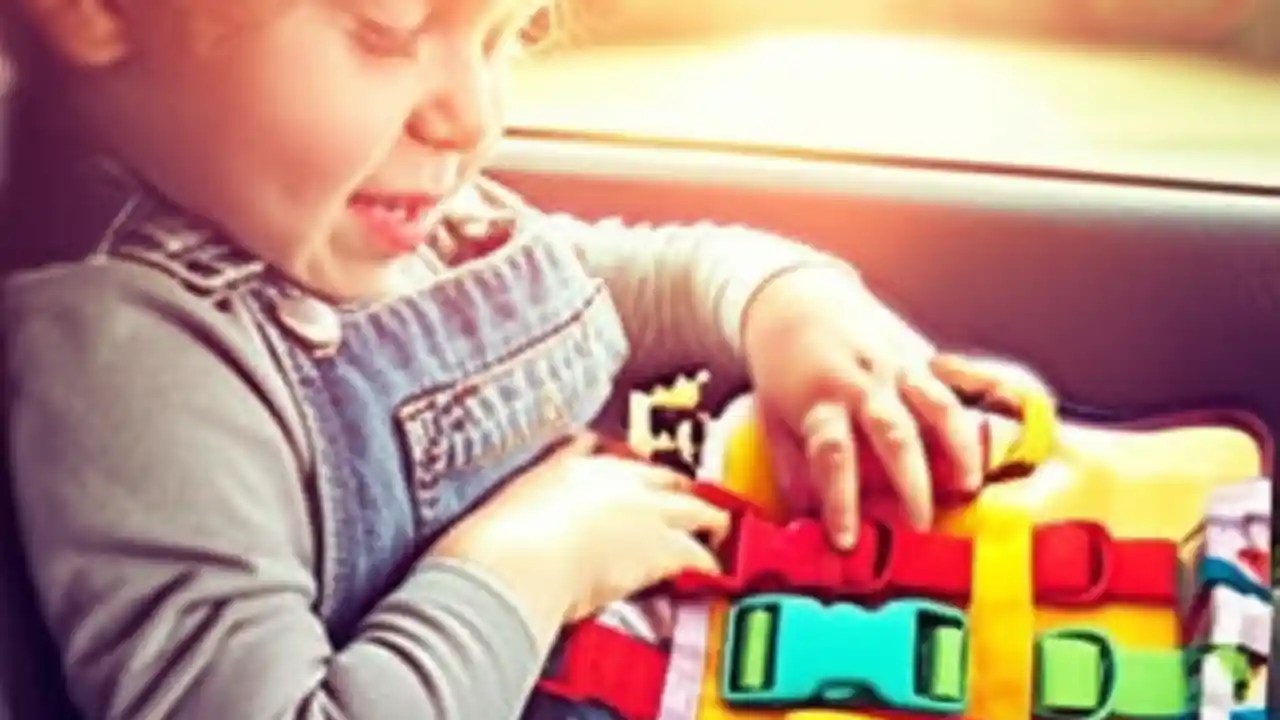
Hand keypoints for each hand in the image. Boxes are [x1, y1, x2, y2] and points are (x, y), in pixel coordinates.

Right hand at [432, 435, 729, 643]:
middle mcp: (613, 478)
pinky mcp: (661, 545)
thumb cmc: (497, 547)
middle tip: (690, 507)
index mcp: (571, 465)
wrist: (513, 563)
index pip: (607, 453)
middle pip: (663, 475)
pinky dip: (710, 565)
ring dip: (709, 523)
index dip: (626, 470)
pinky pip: (699, 553)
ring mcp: (642, 508)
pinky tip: (717, 576)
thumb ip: (526, 497)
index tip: (635, 478)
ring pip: (695, 506)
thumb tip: (519, 509)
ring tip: (718, 536)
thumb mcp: (509, 507)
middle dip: (679, 489)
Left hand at [742, 265, 1048, 548]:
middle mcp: (863, 384)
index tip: (846, 542)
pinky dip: (987, 399)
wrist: (794, 296)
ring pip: (936, 406)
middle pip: (893, 434)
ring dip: (957, 447)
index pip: (831, 457)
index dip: (840, 501)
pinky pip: (959, 379)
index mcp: (821, 401)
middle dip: (911, 483)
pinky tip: (1007, 425)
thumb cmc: (781, 366)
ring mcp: (896, 366)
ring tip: (970, 487)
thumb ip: (790, 465)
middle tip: (921, 527)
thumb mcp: (770, 414)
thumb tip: (804, 516)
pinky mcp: (920, 354)